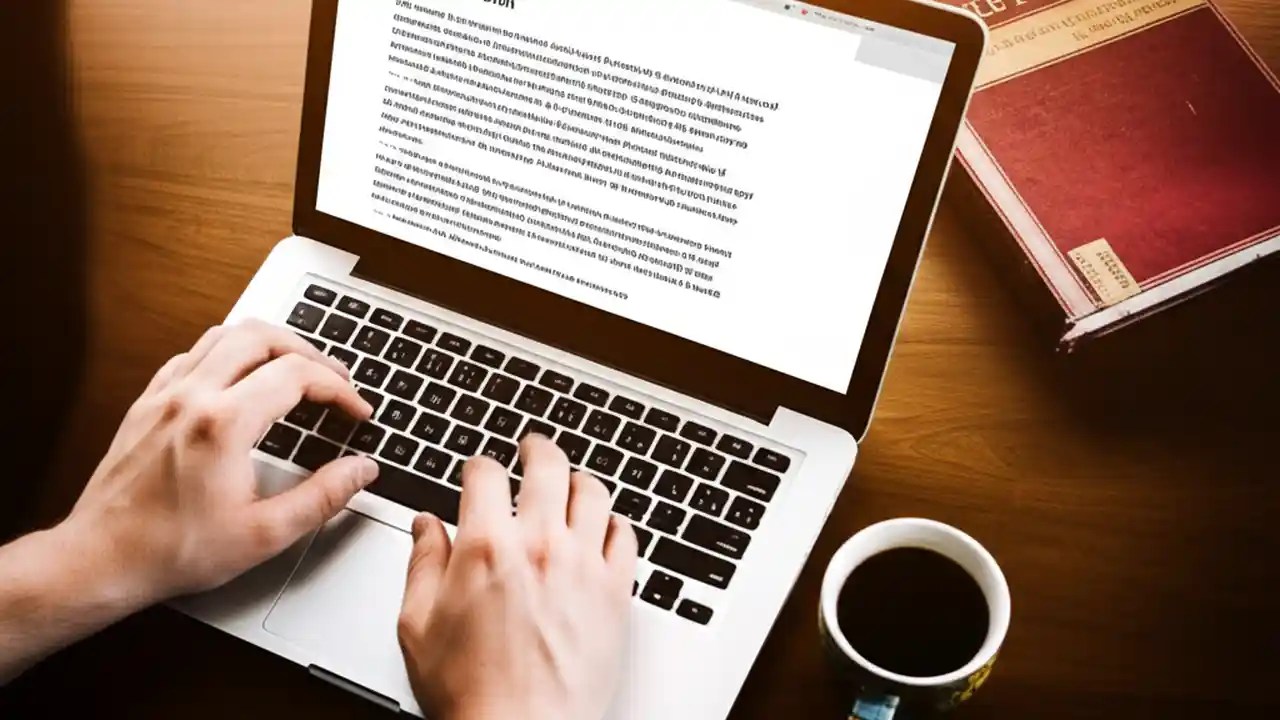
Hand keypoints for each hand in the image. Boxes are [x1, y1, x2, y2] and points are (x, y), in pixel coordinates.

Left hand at [63, 320, 377, 605]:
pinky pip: (192, 354)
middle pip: (262, 336)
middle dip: (309, 351)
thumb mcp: (264, 534)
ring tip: (296, 367)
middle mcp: (192, 397)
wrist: (101, 561)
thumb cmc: (173, 551)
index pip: (297, 375)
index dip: (339, 388)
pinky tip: (241, 378)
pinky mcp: (147, 403)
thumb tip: (361, 470)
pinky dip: (228, 354)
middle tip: (334, 379)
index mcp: (224, 425)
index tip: (356, 410)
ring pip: (224, 334)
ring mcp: (165, 396)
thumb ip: (322, 497)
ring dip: (269, 343)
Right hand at [398, 436, 637, 719]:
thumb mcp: (418, 625)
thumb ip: (422, 565)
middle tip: (532, 447)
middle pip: (548, 465)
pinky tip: (603, 527)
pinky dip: (614, 523)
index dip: (478, 465)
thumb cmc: (470, 692)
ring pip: (594, 493)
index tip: (479, 471)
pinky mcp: (615, 592)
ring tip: (570, 481)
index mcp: (486, 547)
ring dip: (578, 480)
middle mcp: (540, 546)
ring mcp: (584, 566)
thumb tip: (426, 526)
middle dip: (536, 448)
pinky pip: (626, 537)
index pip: (485, 473)